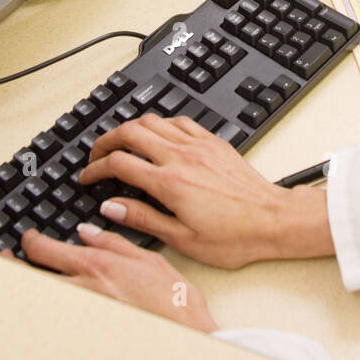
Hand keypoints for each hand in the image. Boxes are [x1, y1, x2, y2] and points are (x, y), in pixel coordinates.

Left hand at [4, 225, 217, 331]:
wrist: (186, 339)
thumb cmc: (173, 302)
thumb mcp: (149, 258)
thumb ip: (114, 242)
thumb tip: (87, 232)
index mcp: (98, 267)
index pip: (47, 250)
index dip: (30, 242)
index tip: (27, 239)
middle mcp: (83, 291)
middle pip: (30, 276)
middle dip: (9, 266)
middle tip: (1, 260)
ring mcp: (80, 315)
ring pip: (37, 299)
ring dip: (19, 288)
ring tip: (7, 282)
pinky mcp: (83, 335)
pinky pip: (48, 326)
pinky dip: (36, 316)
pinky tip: (29, 313)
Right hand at [77, 113, 331, 268]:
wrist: (273, 220)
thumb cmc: (234, 236)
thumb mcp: (182, 239)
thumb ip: (142, 219)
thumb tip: (111, 207)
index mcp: (169, 183)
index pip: (119, 164)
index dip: (95, 169)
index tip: (87, 177)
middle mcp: (182, 157)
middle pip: (130, 131)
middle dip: (105, 141)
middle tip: (96, 156)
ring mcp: (199, 146)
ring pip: (153, 120)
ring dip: (130, 128)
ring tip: (121, 143)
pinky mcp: (214, 142)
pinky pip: (180, 120)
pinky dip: (161, 123)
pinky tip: (158, 135)